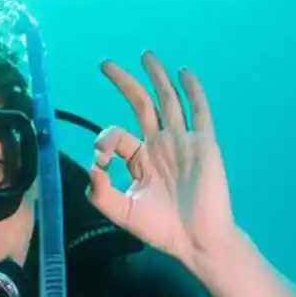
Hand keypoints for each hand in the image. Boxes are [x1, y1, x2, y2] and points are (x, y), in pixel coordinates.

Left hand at [86, 51, 239, 267]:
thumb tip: (91, 167)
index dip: (103, 142)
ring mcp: (182, 142)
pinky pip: (199, 112)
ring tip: (145, 55)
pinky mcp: (203, 145)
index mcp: (140, 159)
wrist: (195, 241)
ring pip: (168, 101)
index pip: (116, 136)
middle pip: (141, 105)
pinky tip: (183, 73)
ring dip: (156, 77)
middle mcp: (160, 145)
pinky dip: (192, 91)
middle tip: (104, 63)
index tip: (100, 161)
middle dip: (123, 83)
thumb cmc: (161, 229)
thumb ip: (101, 192)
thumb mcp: (121, 211)